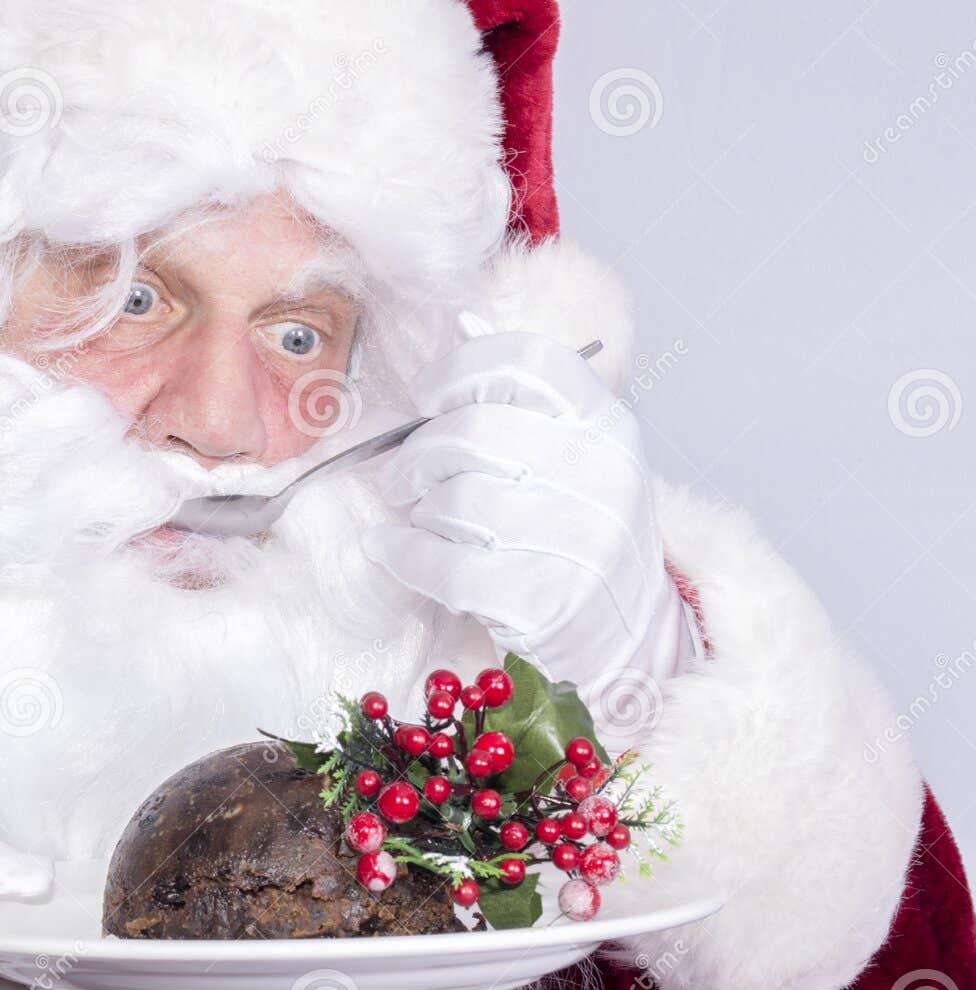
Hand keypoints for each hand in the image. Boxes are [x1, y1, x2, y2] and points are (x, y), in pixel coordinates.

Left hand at [363, 328, 696, 696]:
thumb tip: (466, 318)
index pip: (528, 361)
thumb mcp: (576, 454)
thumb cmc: (582, 535)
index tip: (428, 397)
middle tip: (403, 475)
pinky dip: (404, 554)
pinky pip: (444, 564)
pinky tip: (392, 549)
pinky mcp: (542, 599)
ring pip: (455, 500)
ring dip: (421, 511)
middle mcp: (599, 475)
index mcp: (606, 424)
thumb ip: (524, 392)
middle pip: (474, 432)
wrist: (629, 638)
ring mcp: (576, 540)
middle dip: (418, 454)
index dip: (459, 370)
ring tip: (424, 519)